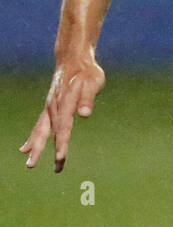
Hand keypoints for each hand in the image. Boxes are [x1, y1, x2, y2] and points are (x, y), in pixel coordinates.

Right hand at [20, 54, 105, 172]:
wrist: (74, 59)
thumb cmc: (87, 72)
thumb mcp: (93, 82)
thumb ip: (88, 98)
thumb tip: (84, 114)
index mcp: (65, 102)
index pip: (63, 127)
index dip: (62, 143)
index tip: (60, 157)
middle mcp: (53, 106)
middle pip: (46, 132)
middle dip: (40, 149)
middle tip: (32, 166)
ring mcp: (49, 107)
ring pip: (40, 130)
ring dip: (35, 147)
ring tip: (29, 164)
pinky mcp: (49, 108)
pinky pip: (39, 126)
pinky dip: (33, 138)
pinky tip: (25, 149)